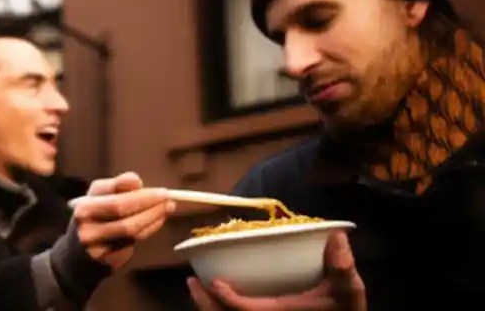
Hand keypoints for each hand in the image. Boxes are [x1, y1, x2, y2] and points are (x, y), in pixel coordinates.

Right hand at [71, 172, 174, 269]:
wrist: (80, 253)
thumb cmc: (97, 220)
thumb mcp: (103, 199)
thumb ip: (119, 187)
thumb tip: (137, 182)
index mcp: (85, 200)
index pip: (111, 189)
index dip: (135, 188)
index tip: (159, 190)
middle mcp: (85, 218)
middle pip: (120, 206)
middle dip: (148, 202)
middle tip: (168, 198)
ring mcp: (93, 239)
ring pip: (129, 226)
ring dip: (153, 216)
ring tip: (168, 208)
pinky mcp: (104, 255)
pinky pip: (132, 241)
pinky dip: (149, 229)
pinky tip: (158, 221)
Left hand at [187, 231, 365, 309]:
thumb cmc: (344, 310)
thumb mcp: (347, 290)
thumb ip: (341, 267)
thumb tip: (336, 236)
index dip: (226, 299)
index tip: (212, 280)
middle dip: (207, 304)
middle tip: (192, 282)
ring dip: (211, 307)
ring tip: (197, 286)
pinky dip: (222, 309)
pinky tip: (216, 296)